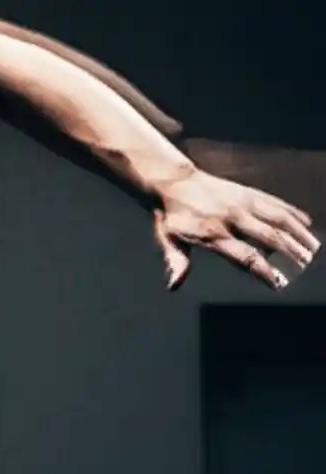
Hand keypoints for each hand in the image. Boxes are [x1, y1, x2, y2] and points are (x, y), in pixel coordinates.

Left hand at [154, 170, 318, 289]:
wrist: (172, 182)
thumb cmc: (171, 216)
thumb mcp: (168, 240)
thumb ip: (177, 262)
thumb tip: (174, 285)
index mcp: (213, 234)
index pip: (244, 255)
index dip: (263, 270)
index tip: (278, 282)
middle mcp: (232, 218)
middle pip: (268, 236)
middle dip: (290, 251)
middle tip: (305, 263)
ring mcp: (242, 203)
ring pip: (277, 218)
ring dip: (298, 232)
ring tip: (313, 247)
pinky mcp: (247, 192)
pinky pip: (274, 203)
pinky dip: (291, 212)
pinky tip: (305, 222)